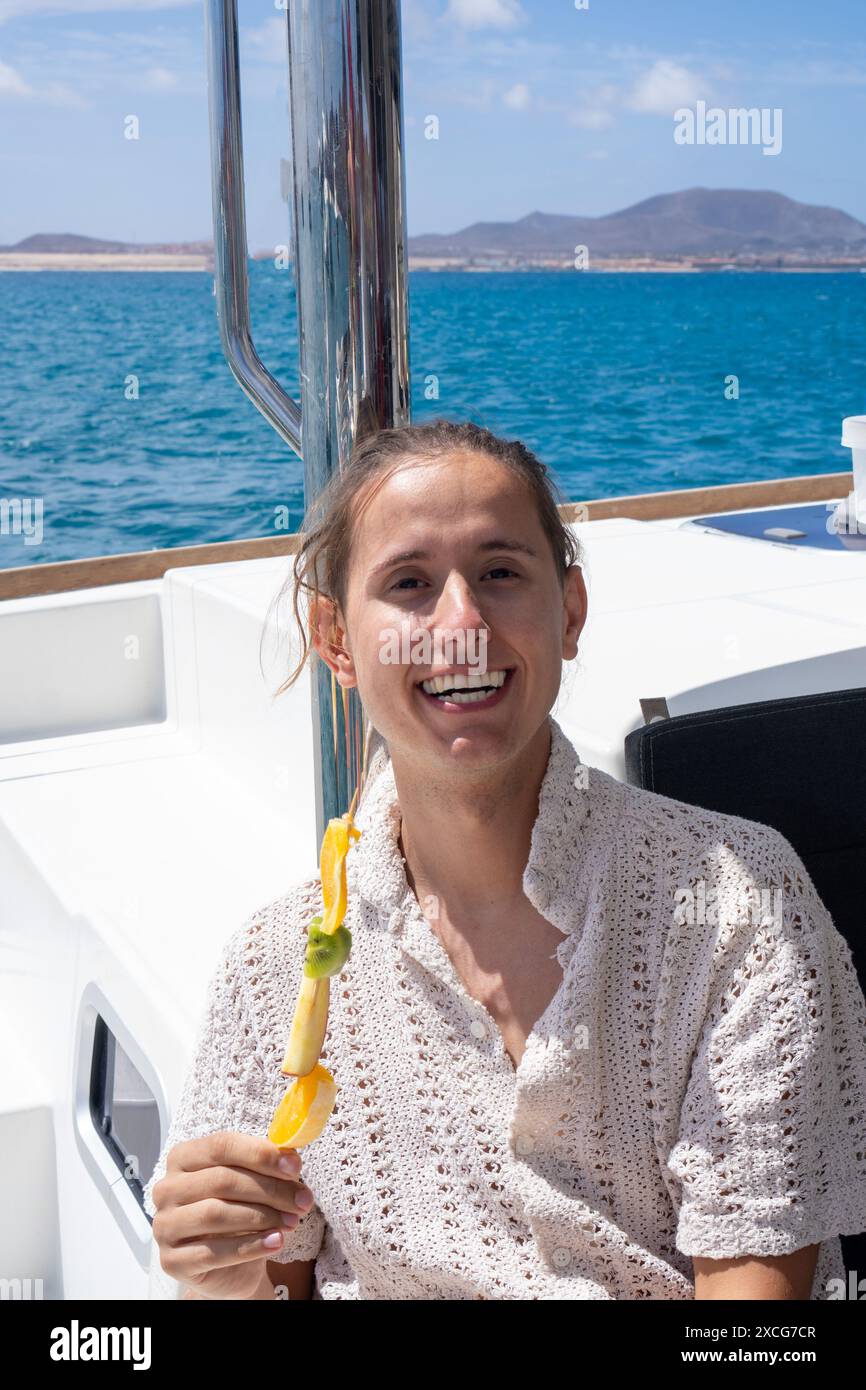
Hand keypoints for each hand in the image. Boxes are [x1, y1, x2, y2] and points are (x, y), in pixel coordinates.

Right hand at [150, 1131, 312, 1299]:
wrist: (230, 1265)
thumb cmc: (238, 1214)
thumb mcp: (251, 1183)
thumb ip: (266, 1166)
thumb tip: (290, 1159)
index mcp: (183, 1158)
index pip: (221, 1146)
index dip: (260, 1154)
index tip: (295, 1167)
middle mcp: (167, 1189)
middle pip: (222, 1180)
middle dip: (270, 1189)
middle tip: (302, 1200)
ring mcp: (164, 1226)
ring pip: (217, 1214)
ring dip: (263, 1217)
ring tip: (292, 1221)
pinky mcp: (172, 1261)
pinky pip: (214, 1252)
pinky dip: (252, 1246)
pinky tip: (276, 1241)